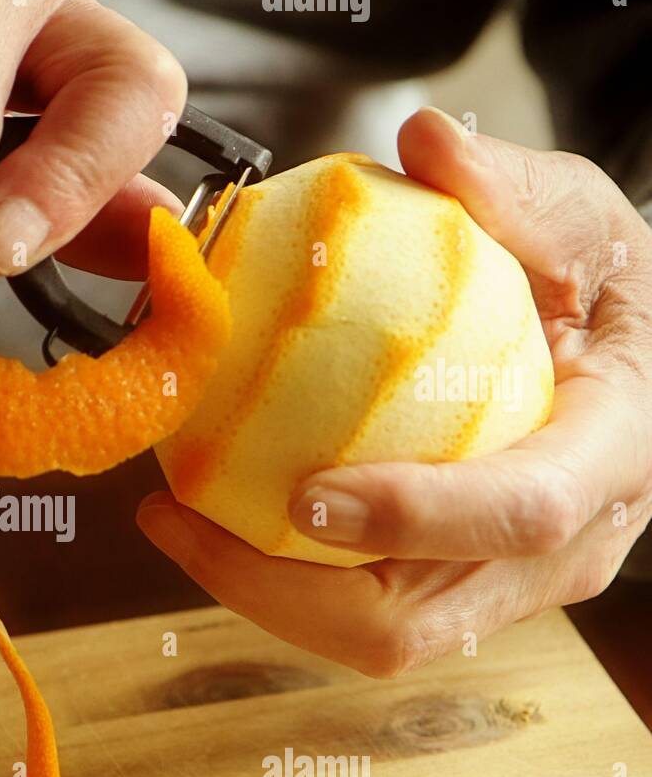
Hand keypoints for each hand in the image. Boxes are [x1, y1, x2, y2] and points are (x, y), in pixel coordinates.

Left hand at [137, 108, 651, 675]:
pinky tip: (212, 510)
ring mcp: (501, 589)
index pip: (517, 514)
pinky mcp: (452, 592)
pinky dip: (274, 575)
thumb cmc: (611, 300)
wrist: (639, 381)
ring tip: (171, 515)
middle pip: (410, 623)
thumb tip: (425, 142)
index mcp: (608, 461)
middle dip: (280, 591)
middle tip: (178, 515)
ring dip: (256, 590)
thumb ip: (517, 194)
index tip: (301, 493)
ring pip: (366, 634)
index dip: (409, 517)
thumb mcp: (587, 227)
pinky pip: (352, 608)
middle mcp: (558, 554)